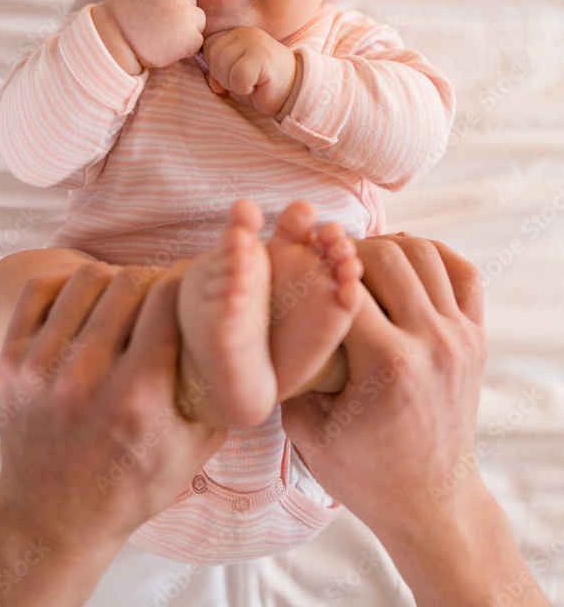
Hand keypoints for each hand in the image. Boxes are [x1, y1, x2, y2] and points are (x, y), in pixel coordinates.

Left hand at [0, 261, 225, 559]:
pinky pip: (39, 288)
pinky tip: (85, 301)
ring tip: (125, 298)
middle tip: (163, 292)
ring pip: (86, 278)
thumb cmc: (133, 485)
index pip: (167, 298)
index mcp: (138, 397)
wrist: (54, 520)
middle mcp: (87, 377)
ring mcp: (43, 367)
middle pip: (129, 281)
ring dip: (113, 279)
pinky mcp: (12, 362)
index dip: (188, 280)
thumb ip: (220, 390)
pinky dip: (66, 284)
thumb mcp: (195, 448)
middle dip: (154, 278)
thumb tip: (246, 333)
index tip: (195, 283)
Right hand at [95, 0, 205, 69]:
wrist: (112, 44)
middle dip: (184, 12)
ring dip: (186, 30)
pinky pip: (197, 41)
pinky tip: (165, 48)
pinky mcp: (189, 35)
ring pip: (198, 20)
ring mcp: (184, 13)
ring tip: (162, 37)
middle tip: (163, 25)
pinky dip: (185, 48)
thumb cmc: (118, 19)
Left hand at [203, 27, 299, 115]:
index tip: (235, 74)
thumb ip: (217, 74)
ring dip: (233, 83)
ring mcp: (255, 42)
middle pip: (213, 54)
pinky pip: (238, 76)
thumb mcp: (234, 79)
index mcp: (236, 33)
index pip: (209, 45)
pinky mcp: (263, 56)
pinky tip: (257, 86)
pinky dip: (243, 87)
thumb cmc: (262, 84)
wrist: (293, 90)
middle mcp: (245, 32)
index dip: (216, 65)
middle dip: (223, 76)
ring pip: (223, 64)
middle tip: (244, 81)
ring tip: (251, 83)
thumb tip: (212, 84)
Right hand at [280, 237, 552, 606]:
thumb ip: (291, 373)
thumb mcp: (308, 432)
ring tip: (359, 261)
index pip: (345, 288)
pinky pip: (463, 273)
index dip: (314, 271)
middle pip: (386, 257)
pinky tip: (404, 262)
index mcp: (388, 366)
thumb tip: (273, 319)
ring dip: (386, 248)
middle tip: (324, 261)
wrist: (431, 502)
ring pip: (424, 254)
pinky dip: (434, 255)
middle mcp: (431, 343)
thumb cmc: (365, 473)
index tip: (297, 269)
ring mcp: (460, 338)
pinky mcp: (477, 338)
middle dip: (347, 250)